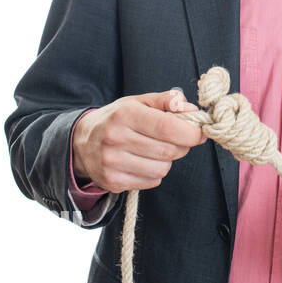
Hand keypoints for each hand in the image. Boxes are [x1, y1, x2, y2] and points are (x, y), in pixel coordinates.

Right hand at [71, 88, 207, 192]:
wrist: (81, 141)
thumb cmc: (117, 119)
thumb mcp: (139, 102)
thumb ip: (167, 101)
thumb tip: (191, 108)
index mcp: (125, 115)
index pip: (169, 127)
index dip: (192, 133)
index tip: (200, 133)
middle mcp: (116, 139)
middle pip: (170, 150)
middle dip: (181, 146)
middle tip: (176, 140)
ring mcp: (112, 162)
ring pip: (163, 169)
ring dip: (167, 161)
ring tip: (154, 150)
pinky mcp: (112, 181)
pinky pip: (152, 181)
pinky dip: (154, 173)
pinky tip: (143, 162)